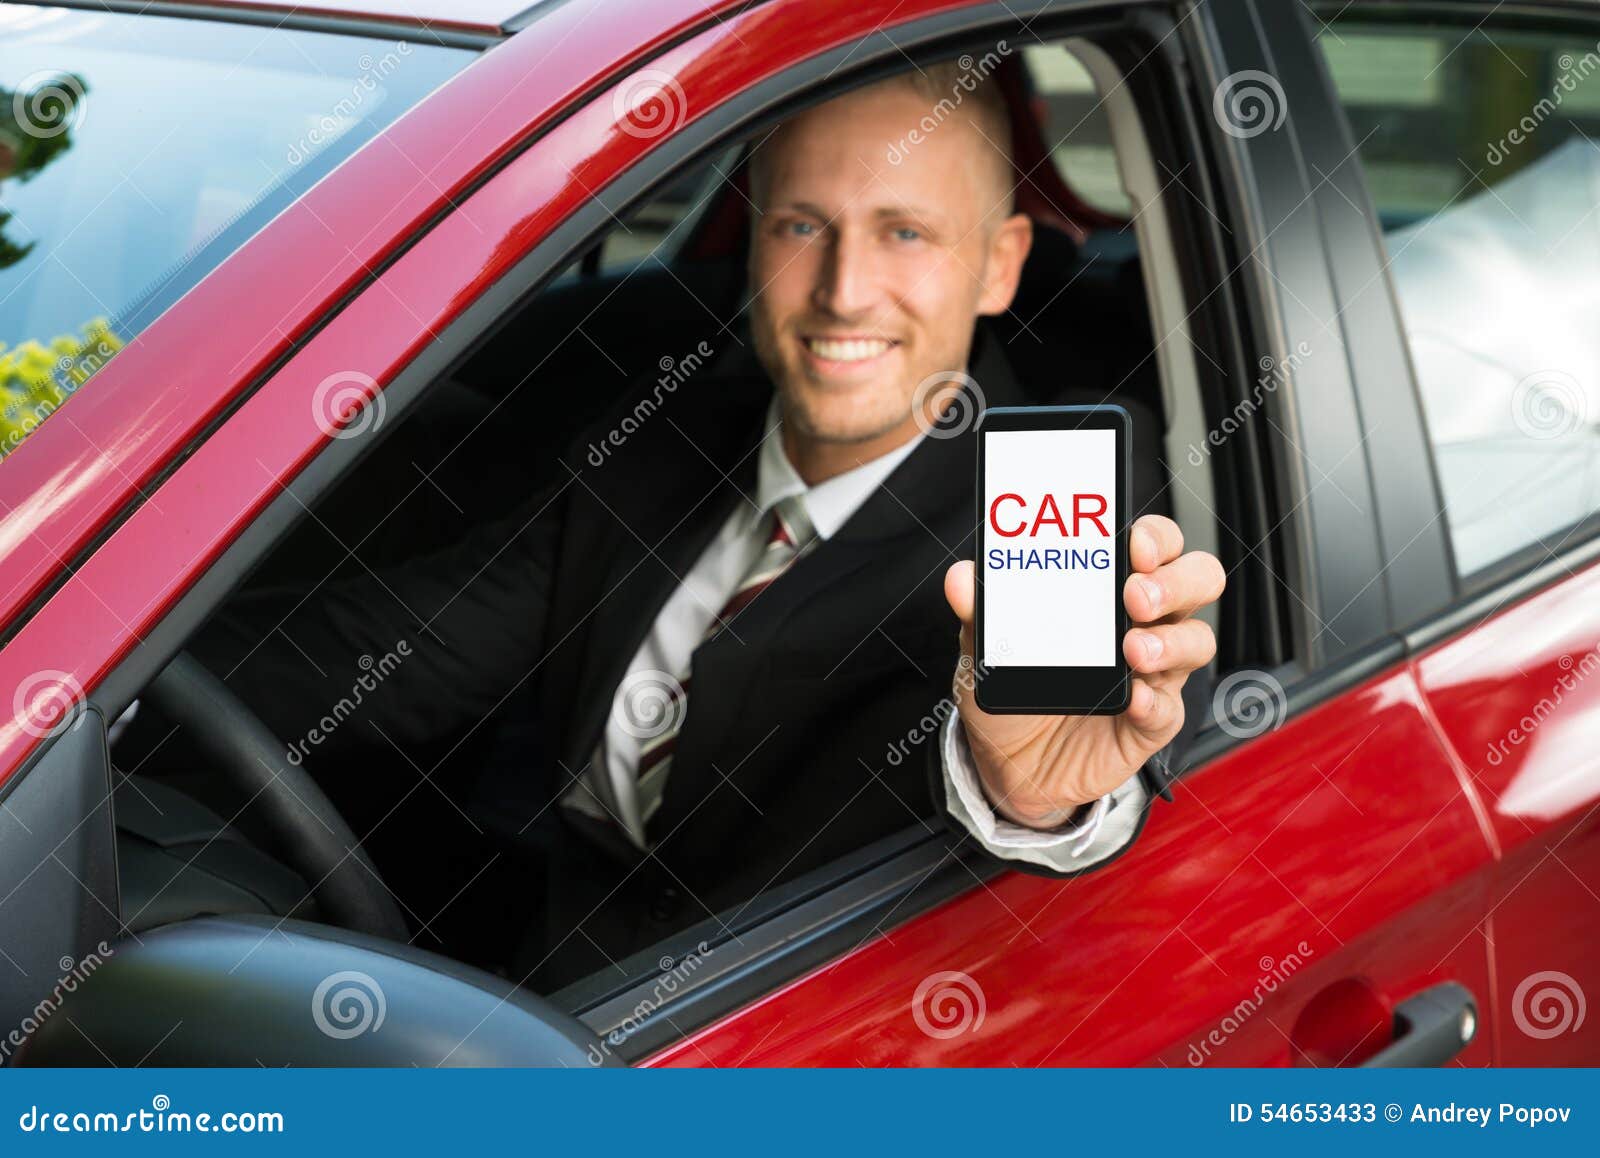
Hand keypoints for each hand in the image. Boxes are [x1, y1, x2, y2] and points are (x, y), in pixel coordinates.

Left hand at [943, 514, 1222, 827]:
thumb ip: (980, 613)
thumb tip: (960, 578)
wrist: (1010, 763)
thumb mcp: (987, 648)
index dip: (1155, 537)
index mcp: (1110, 589)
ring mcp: (1154, 672)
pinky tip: (1134, 698)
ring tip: (1133, 650)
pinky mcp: (1151, 721)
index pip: (1155, 545)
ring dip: (1170, 640)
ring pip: (1196, 641)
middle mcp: (1143, 622)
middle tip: (1136, 594)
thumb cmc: (1013, 688)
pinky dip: (1154, 701)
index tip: (1133, 542)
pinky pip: (1168, 708)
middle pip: (1196, 581)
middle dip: (1176, 581)